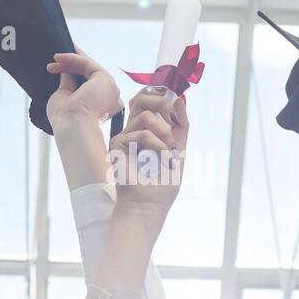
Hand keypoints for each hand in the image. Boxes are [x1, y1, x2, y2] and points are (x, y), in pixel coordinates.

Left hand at [46, 49, 123, 129]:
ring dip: (70, 60)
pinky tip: (58, 58)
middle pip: (90, 74)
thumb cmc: (66, 119)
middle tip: (56, 59)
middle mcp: (109, 96)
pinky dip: (72, 58)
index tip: (58, 67)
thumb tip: (66, 69)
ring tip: (54, 58)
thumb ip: (68, 83)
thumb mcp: (65, 96)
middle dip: (72, 64)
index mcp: (102, 105)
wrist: (72, 125)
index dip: (74, 73)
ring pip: (88, 67)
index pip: (89, 83)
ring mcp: (109, 88)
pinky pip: (87, 63)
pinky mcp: (105, 79)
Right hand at [109, 87, 188, 222]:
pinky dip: (156, 146)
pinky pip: (141, 133)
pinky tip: (158, 160)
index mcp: (145, 131)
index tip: (176, 95)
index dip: (160, 93)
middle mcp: (133, 131)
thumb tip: (181, 97)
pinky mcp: (118, 146)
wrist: (148, 206)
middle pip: (141, 98)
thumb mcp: (179, 150)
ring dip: (164, 132)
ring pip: (145, 115)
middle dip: (162, 102)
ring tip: (168, 151)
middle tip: (174, 117)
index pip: (148, 101)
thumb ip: (180, 125)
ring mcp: (124, 137)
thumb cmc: (162, 185)